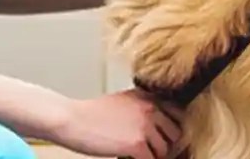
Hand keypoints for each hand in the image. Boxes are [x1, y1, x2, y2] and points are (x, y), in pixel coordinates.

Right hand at [49, 89, 183, 158]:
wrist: (72, 120)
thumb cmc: (91, 114)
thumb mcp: (122, 102)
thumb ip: (142, 109)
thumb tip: (158, 126)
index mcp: (147, 97)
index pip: (178, 113)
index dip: (173, 128)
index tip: (165, 137)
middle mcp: (150, 108)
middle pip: (175, 134)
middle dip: (165, 145)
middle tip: (149, 150)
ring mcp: (145, 126)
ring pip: (165, 150)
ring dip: (152, 156)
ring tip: (134, 154)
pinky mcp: (137, 144)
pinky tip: (126, 157)